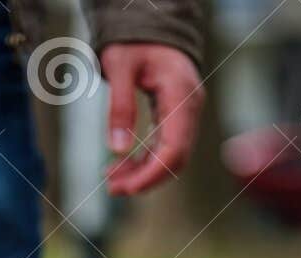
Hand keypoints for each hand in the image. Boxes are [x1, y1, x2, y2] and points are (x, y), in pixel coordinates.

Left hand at [100, 44, 203, 196]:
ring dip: (142, 173)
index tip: (125, 188)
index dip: (152, 174)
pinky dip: (143, 162)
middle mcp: (190, 107)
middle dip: (144, 179)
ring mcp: (186, 114)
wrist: (150, 25)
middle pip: (175, 159)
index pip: (175, 148)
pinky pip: (164, 149)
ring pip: (170, 158)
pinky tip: (120, 166)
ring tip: (110, 178)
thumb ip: (119, 106)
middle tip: (111, 187)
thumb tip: (117, 150)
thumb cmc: (134, 40)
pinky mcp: (176, 119)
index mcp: (180, 93)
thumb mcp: (119, 66)